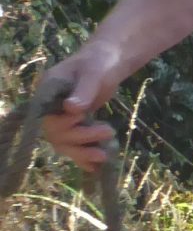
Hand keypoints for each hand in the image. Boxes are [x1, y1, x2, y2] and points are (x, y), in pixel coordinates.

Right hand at [36, 42, 125, 168]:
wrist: (108, 62)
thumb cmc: (99, 62)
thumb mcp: (94, 71)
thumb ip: (84, 89)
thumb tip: (71, 109)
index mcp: (48, 92)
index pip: (46, 116)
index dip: (63, 122)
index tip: (82, 115)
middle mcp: (50, 109)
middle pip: (56, 134)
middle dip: (81, 138)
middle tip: (108, 130)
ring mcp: (61, 119)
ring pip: (64, 144)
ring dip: (82, 152)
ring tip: (105, 155)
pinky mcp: (74, 127)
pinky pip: (74, 146)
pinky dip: (83, 158)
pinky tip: (95, 169)